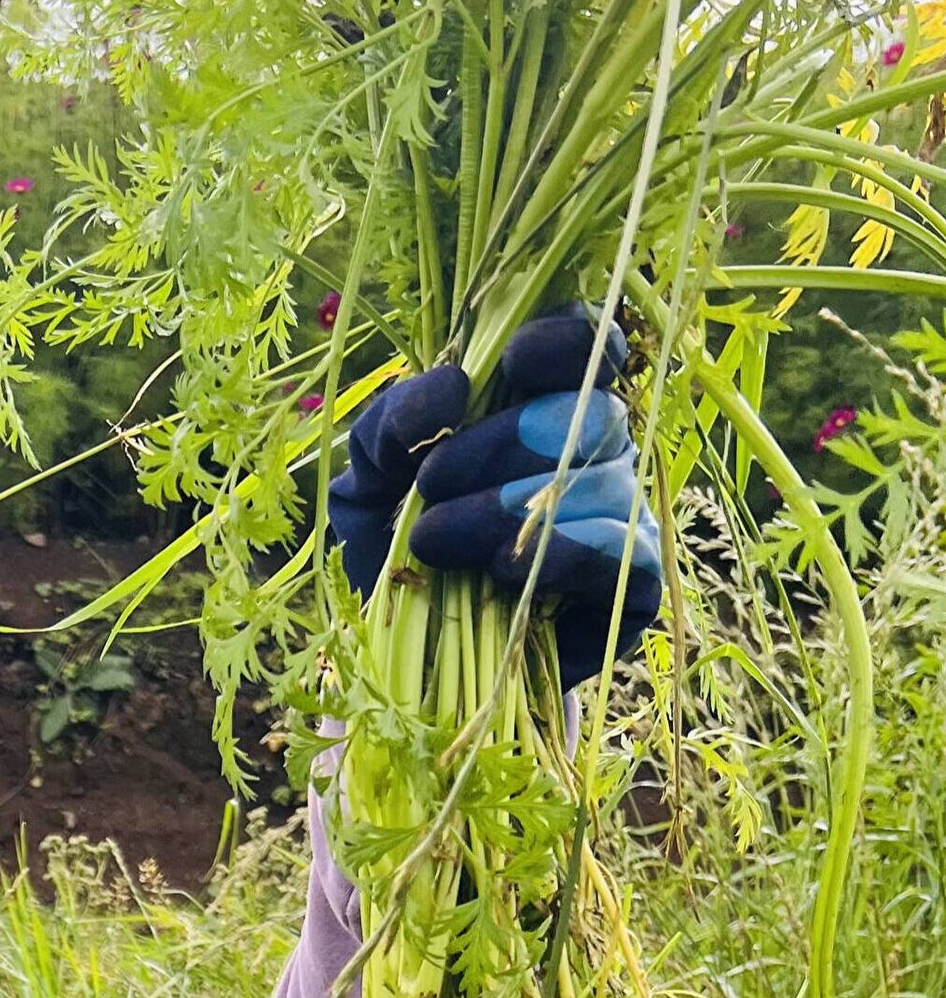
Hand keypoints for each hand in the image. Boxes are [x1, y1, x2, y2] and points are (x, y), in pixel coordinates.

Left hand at [328, 308, 662, 687]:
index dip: (563, 340)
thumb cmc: (389, 552)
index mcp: (542, 407)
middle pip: (591, 413)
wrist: (398, 656)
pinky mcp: (630, 589)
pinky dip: (565, 553)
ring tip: (435, 542)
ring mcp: (618, 520)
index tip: (511, 363)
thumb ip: (393, 423)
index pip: (587, 343)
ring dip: (510, 508)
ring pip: (603, 483)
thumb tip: (454, 385)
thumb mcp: (367, 483)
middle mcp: (594, 456)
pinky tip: (503, 571)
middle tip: (431, 483)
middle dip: (505, 441)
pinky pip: (625, 555)